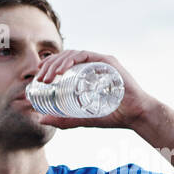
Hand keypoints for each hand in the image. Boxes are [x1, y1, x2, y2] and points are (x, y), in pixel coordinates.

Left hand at [31, 49, 156, 129]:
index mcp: (87, 73)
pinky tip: (61, 71)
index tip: (38, 76)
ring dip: (57, 63)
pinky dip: (71, 60)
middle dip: (50, 65)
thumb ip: (63, 119)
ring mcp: (100, 61)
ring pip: (73, 54)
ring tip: (47, 77)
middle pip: (66, 57)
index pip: (64, 63)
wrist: (134, 116)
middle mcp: (93, 64)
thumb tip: (41, 119)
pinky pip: (85, 55)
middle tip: (41, 79)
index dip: (50, 66)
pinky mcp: (108, 61)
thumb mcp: (82, 118)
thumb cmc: (112, 116)